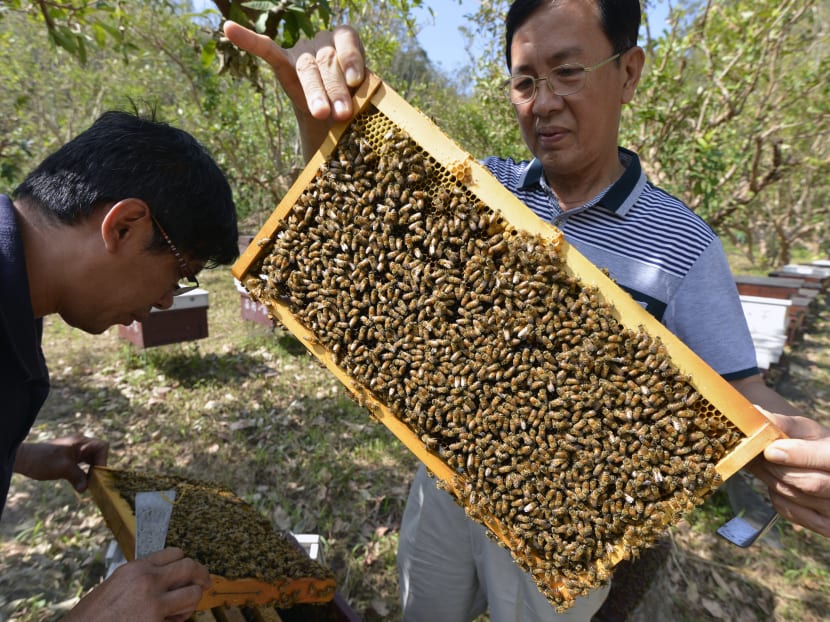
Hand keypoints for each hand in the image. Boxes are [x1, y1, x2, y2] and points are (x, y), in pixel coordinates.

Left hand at [14, 434, 107, 492]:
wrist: (23, 459)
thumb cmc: (42, 460)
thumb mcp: (62, 469)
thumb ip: (77, 477)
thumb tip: (86, 488)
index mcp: (80, 442)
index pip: (102, 447)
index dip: (103, 460)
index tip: (97, 474)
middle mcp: (79, 444)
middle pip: (98, 453)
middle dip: (98, 466)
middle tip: (94, 480)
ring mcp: (74, 450)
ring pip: (90, 458)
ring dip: (91, 470)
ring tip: (88, 481)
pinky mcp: (68, 456)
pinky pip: (82, 462)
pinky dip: (84, 471)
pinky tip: (80, 480)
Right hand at [63, 548, 211, 621]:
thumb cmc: (90, 618)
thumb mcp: (113, 586)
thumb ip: (138, 578)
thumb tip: (161, 576)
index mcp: (135, 569)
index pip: (174, 553)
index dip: (185, 561)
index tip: (190, 569)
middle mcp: (147, 582)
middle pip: (190, 567)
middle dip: (201, 576)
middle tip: (205, 584)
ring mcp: (154, 605)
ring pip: (193, 594)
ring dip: (190, 602)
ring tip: (178, 611)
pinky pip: (180, 620)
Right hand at [223, 20, 366, 158]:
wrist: (331, 116)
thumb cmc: (352, 100)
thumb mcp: (363, 93)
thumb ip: (363, 90)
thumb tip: (363, 98)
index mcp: (345, 39)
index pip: (347, 43)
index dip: (352, 60)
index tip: (357, 81)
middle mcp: (322, 40)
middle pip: (327, 61)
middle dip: (336, 88)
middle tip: (343, 113)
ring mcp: (301, 51)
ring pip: (307, 69)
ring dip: (316, 92)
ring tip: (322, 113)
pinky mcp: (283, 62)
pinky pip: (266, 49)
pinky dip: (248, 40)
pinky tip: (229, 28)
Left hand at [749, 411, 829, 536]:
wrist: (828, 469)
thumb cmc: (817, 445)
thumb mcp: (806, 430)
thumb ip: (783, 424)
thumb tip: (756, 414)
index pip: (827, 460)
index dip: (798, 456)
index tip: (771, 450)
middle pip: (807, 483)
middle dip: (775, 468)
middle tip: (753, 454)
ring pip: (795, 496)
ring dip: (769, 479)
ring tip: (758, 463)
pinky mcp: (824, 526)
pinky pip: (789, 510)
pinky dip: (775, 494)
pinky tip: (776, 482)